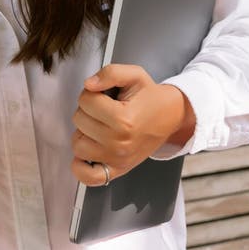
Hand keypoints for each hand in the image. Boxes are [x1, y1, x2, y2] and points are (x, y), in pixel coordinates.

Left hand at [71, 64, 195, 185]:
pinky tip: (91, 149)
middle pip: (79, 120)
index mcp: (123, 119)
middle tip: (105, 109)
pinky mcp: (117, 170)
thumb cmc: (150, 97)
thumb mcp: (134, 75)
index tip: (104, 95)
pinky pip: (87, 176)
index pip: (85, 100)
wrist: (170, 117)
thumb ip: (110, 73)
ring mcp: (117, 159)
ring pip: (78, 145)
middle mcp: (118, 142)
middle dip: (88, 110)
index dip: (92, 92)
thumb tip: (88, 85)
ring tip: (100, 126)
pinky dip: (81, 165)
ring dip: (84, 132)